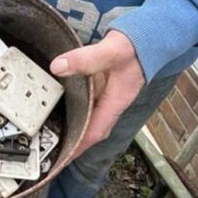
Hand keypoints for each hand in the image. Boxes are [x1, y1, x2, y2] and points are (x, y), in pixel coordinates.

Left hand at [49, 30, 145, 158]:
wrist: (149, 38)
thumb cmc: (136, 46)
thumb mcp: (111, 51)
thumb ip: (85, 58)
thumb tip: (58, 66)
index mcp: (115, 102)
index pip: (95, 132)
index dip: (78, 147)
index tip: (61, 159)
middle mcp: (110, 103)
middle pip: (90, 130)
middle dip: (72, 142)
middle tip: (49, 152)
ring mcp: (105, 96)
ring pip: (87, 117)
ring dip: (71, 126)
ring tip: (47, 135)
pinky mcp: (100, 86)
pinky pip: (85, 102)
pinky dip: (71, 106)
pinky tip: (55, 106)